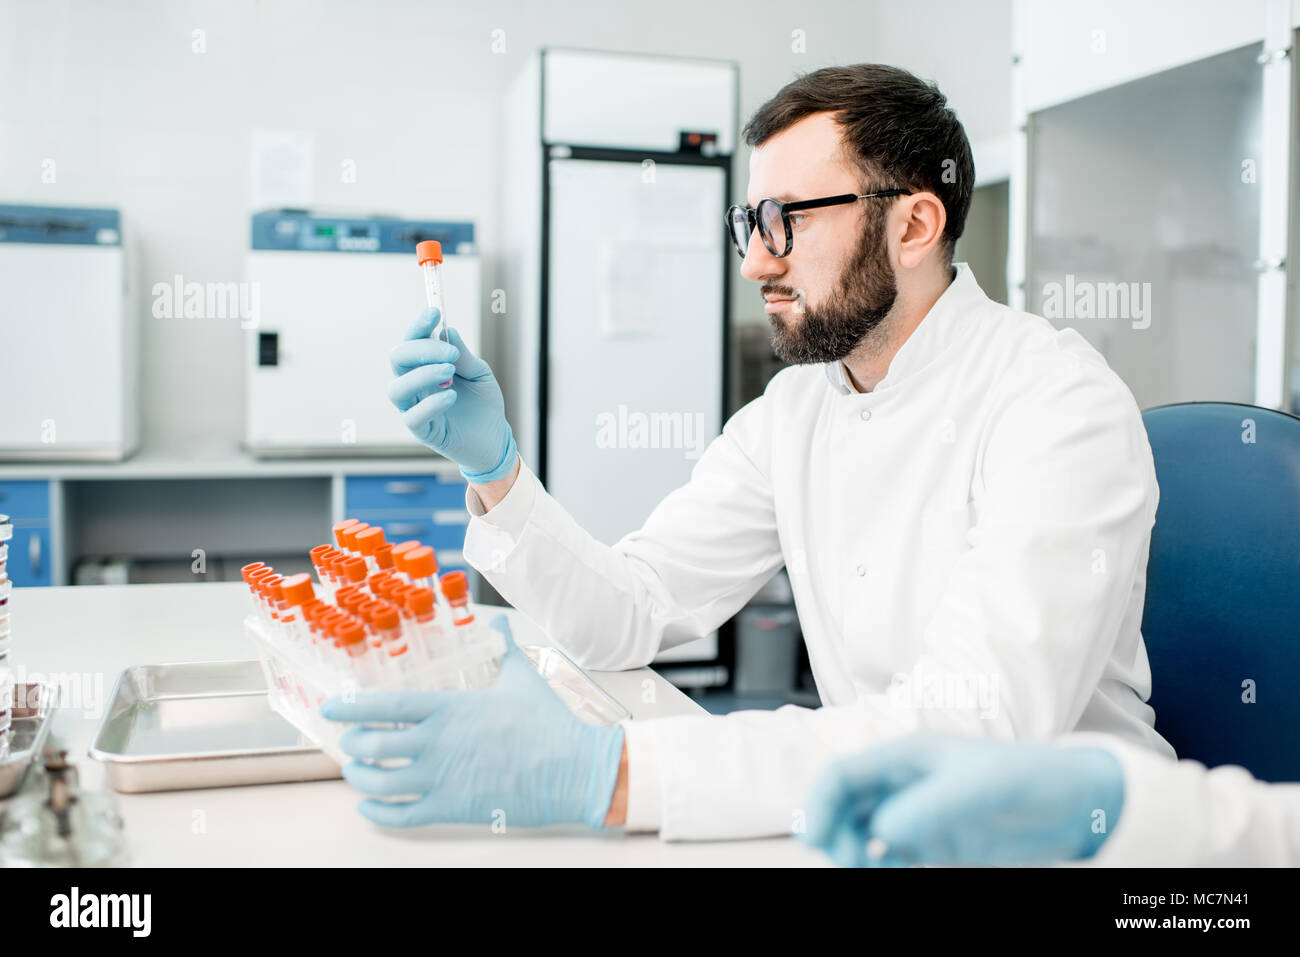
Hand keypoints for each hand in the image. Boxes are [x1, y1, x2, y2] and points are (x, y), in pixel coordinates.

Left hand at [319, 615, 624, 829]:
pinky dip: (378, 814)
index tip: (331, 707)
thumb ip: (503, 649)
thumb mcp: (522, 677)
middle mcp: (439, 742)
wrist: (574, 768)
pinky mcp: (453, 808)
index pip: (385, 705)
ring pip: (381, 783)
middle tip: (347, 741)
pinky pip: (402, 816)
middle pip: (374, 745)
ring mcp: (444, 778)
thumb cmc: (548, 724)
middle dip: (352, 744)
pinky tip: (369, 808)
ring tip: (355, 774)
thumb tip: (499, 623)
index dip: (351, 706)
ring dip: (359, 778)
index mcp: (450, 708)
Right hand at [387, 307, 517, 482]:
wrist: (495, 437)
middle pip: (398, 359)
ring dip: (422, 374)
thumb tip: (449, 331)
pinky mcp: (423, 431)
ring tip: (449, 371)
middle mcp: (415, 385)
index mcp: (425, 366)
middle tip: (450, 352)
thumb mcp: (480, 373)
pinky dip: (431, 403)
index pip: (411, 341)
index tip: (434, 313)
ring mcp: (415, 407)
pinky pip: (413, 416)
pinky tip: (452, 397)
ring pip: (396, 388)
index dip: (419, 325)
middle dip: (422, 349)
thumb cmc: (483, 404)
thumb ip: (464, 355)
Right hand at [801, 734, 1124, 866]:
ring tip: (863, 872)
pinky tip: (879, 875)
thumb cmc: (1030, 778)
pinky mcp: (931, 843)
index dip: (819, 802)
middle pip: (843, 805)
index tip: (814, 838)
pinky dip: (873, 867)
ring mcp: (915, 814)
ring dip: (850, 851)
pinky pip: (885, 856)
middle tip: (848, 863)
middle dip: (833, 832)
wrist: (1075, 804)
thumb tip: (883, 833)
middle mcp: (902, 784)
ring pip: (858, 832)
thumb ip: (931, 807)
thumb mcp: (980, 787)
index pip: (843, 774)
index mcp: (905, 757)